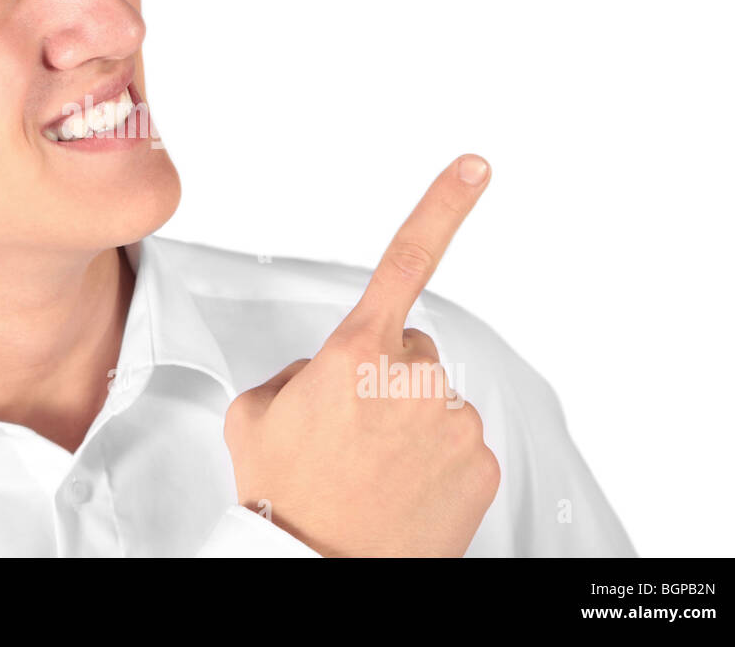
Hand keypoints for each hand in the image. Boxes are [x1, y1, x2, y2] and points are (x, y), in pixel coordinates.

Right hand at [223, 154, 499, 556]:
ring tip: (369, 469)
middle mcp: (412, 378)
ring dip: (408, 424)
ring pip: (434, 402)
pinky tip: (401, 489)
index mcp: (354, 352)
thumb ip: (295, 371)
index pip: (404, 261)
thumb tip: (325, 372)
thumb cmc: (280, 495)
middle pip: (411, 350)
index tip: (476, 167)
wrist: (315, 566)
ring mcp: (452, 422)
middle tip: (349, 428)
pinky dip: (435, 462)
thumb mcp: (254, 412)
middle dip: (385, 374)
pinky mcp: (481, 464)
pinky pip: (458, 444)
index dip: (444, 206)